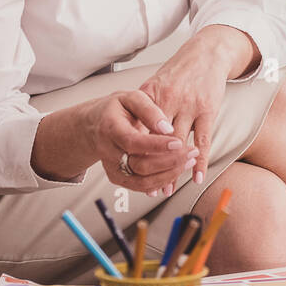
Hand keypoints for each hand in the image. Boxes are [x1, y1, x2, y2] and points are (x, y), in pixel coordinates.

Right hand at [82, 90, 198, 195]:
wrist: (94, 124)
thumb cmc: (116, 109)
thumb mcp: (130, 98)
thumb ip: (148, 109)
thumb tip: (166, 127)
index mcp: (110, 128)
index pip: (134, 142)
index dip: (158, 145)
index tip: (179, 142)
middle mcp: (108, 152)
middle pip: (140, 166)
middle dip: (170, 161)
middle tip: (192, 151)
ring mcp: (112, 168)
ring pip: (142, 182)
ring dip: (170, 174)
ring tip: (190, 161)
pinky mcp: (118, 178)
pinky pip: (141, 187)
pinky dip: (162, 181)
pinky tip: (177, 170)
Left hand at [136, 33, 232, 192]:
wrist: (207, 53)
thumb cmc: (179, 71)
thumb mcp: (156, 84)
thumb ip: (144, 109)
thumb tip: (131, 135)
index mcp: (151, 94)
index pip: (138, 129)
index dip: (134, 153)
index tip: (130, 172)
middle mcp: (168, 100)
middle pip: (156, 141)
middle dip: (151, 166)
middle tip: (147, 189)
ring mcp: (189, 105)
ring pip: (178, 144)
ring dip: (173, 169)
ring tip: (167, 189)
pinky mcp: (208, 109)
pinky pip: (203, 140)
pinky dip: (200, 161)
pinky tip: (197, 176)